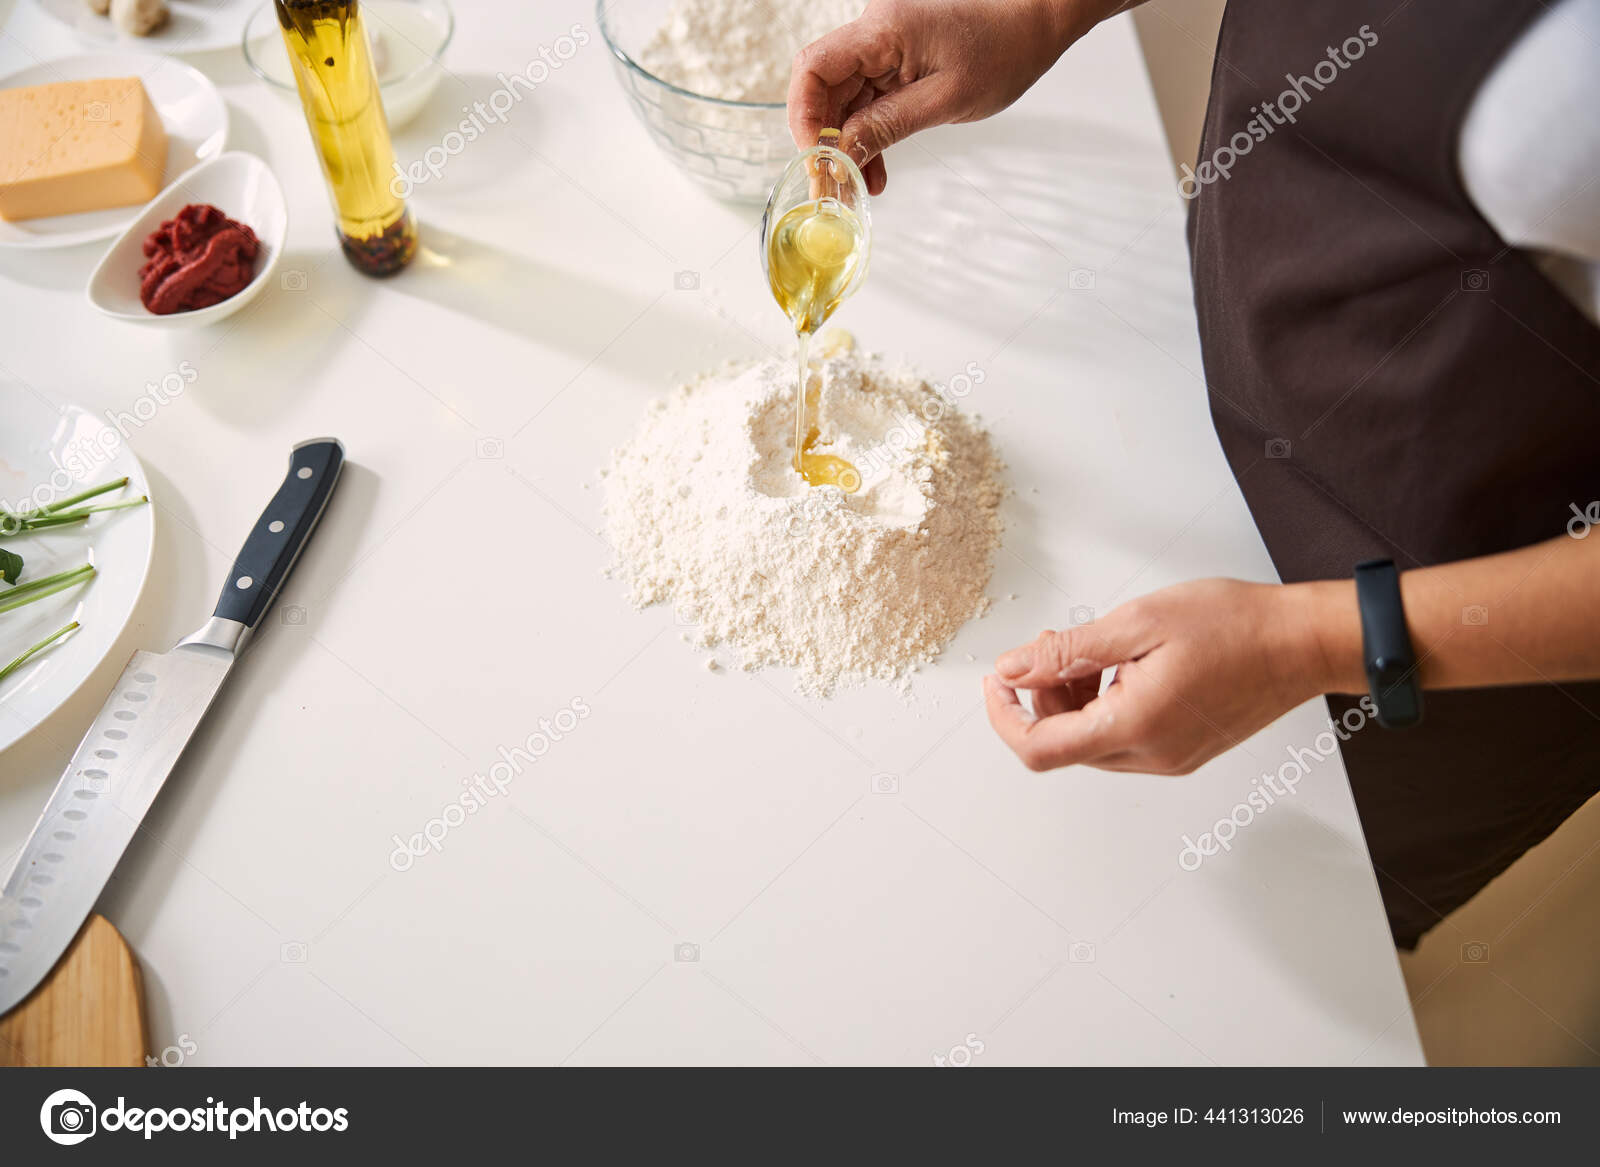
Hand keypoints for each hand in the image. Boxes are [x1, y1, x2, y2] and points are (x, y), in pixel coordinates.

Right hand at [787, 0, 1104, 193]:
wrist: (1033, 26)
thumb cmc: (1002, 51)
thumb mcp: (945, 99)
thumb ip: (888, 124)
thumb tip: (842, 154)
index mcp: (883, 30)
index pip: (814, 68)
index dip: (804, 116)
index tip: (816, 158)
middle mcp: (874, 33)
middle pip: (824, 89)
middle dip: (824, 142)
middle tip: (831, 189)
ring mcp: (883, 48)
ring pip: (844, 101)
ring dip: (848, 146)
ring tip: (856, 190)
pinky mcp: (895, 62)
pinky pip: (868, 101)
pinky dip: (868, 136)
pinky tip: (875, 171)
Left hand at [982, 579, 1356, 773]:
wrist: (1303, 642)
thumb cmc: (1234, 624)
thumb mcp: (1136, 623)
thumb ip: (1066, 652)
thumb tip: (1013, 670)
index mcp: (1133, 727)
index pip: (1039, 748)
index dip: (1004, 716)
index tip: (996, 681)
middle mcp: (1150, 756)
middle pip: (1064, 744)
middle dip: (1044, 697)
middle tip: (1055, 645)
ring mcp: (1170, 758)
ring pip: (1093, 741)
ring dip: (1076, 699)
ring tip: (1095, 649)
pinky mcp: (1184, 751)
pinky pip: (1125, 737)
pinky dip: (1107, 704)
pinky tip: (1123, 666)